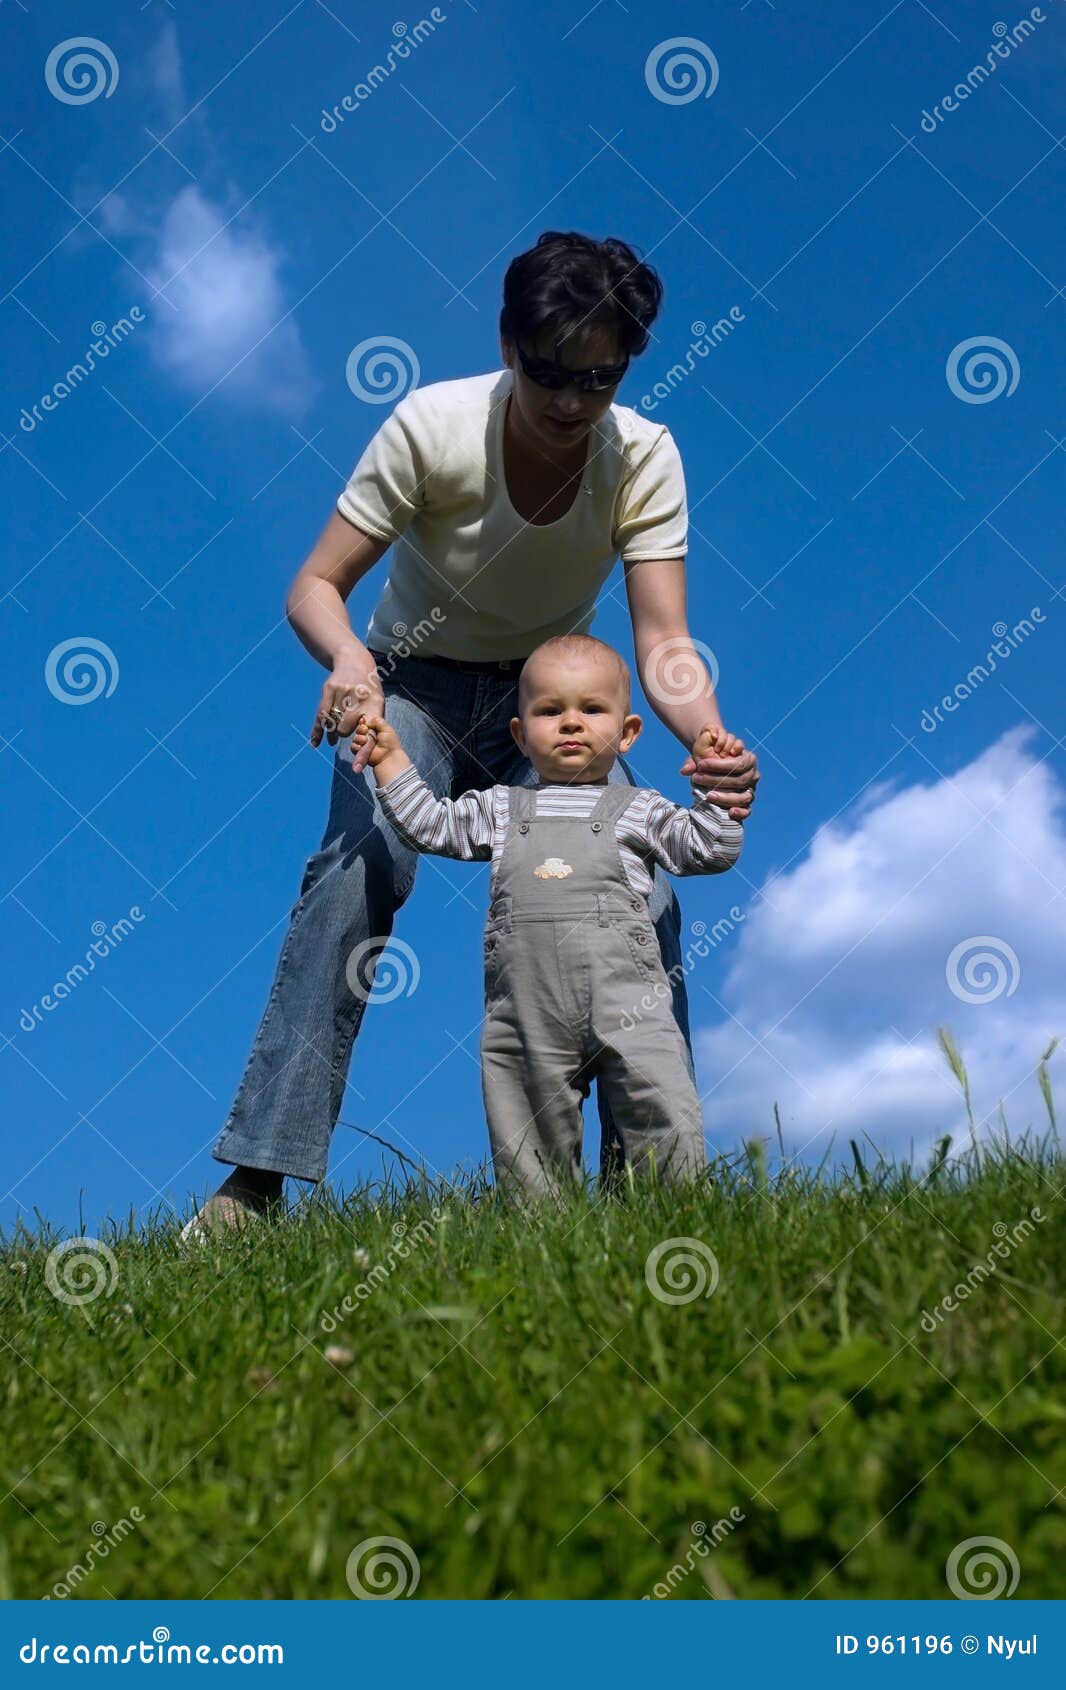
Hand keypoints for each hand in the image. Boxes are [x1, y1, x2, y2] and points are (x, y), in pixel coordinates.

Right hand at [310, 655, 383, 771]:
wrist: (355, 662)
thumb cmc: (368, 690)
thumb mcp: (376, 704)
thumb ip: (372, 726)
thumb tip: (364, 749)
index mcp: (375, 704)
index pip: (369, 733)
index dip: (363, 752)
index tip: (357, 769)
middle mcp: (359, 697)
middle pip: (346, 729)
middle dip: (345, 735)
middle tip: (345, 735)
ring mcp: (343, 691)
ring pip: (332, 722)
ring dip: (332, 733)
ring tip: (332, 741)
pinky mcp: (329, 688)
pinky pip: (321, 714)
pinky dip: (318, 729)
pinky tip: (316, 741)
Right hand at [352, 713, 403, 771]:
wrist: (388, 756)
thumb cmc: (390, 743)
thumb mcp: (386, 728)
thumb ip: (377, 720)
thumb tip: (366, 721)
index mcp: (375, 730)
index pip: (365, 723)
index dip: (363, 722)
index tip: (363, 721)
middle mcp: (368, 737)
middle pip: (359, 729)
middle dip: (361, 729)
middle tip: (366, 731)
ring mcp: (364, 745)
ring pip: (355, 738)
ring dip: (360, 738)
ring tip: (366, 741)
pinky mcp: (360, 752)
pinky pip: (353, 747)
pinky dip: (357, 746)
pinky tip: (363, 746)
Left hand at [679, 724, 759, 822]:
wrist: (716, 773)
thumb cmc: (712, 763)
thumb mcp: (704, 760)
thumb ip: (694, 763)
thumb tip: (684, 771)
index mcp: (748, 760)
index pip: (738, 764)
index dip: (719, 765)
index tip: (700, 765)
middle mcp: (753, 776)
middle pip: (740, 780)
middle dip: (717, 780)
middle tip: (697, 779)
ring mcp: (751, 791)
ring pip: (744, 797)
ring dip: (725, 797)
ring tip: (708, 796)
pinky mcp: (747, 805)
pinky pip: (747, 811)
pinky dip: (740, 812)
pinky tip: (730, 812)